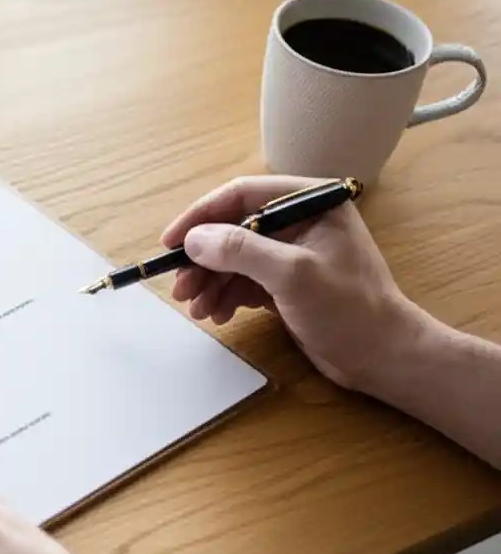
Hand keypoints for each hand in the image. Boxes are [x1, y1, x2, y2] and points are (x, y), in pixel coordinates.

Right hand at [160, 175, 428, 390]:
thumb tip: (193, 240)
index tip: (170, 242)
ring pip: (234, 258)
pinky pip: (244, 280)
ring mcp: (292, 252)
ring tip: (197, 309)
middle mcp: (299, 221)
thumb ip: (241, 250)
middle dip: (203, 260)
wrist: (384, 358)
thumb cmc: (349, 310)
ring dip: (210, 282)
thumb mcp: (293, 275)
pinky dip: (226, 296)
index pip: (241, 195)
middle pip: (232, 228)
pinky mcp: (287, 282)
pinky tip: (217, 315)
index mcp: (309, 202)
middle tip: (180, 289)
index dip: (200, 216)